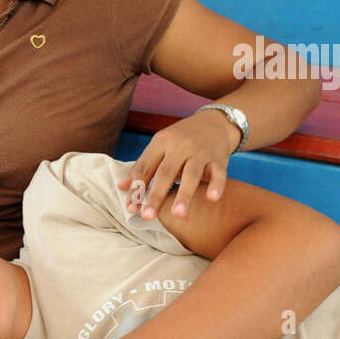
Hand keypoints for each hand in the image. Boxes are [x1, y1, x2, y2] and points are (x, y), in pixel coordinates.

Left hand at [117, 109, 240, 219]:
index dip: (137, 188)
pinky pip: (218, 173)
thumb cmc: (181, 139)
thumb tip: (121, 187)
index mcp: (161, 142)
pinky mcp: (219, 159)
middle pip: (166, 172)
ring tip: (178, 214)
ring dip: (185, 195)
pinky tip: (212, 198)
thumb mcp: (159, 146)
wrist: (214, 123)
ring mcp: (200, 152)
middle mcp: (180, 146)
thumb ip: (142, 166)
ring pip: (192, 174)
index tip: (131, 209)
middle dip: (156, 195)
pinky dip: (216, 185)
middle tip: (148, 216)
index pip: (145, 167)